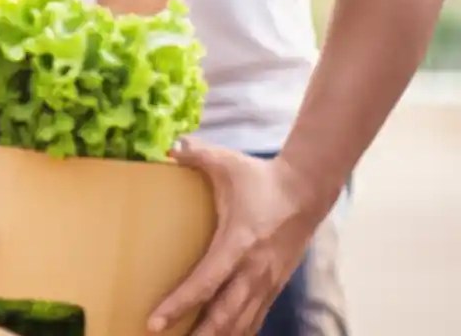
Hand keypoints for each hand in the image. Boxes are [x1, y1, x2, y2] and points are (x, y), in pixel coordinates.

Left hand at [147, 138, 334, 334]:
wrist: (308, 190)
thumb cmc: (261, 178)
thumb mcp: (227, 162)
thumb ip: (195, 154)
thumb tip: (169, 145)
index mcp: (238, 243)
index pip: (205, 283)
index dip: (179, 305)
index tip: (154, 322)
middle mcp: (254, 270)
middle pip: (224, 315)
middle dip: (198, 335)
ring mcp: (267, 281)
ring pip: (241, 322)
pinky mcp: (275, 285)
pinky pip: (255, 317)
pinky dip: (238, 332)